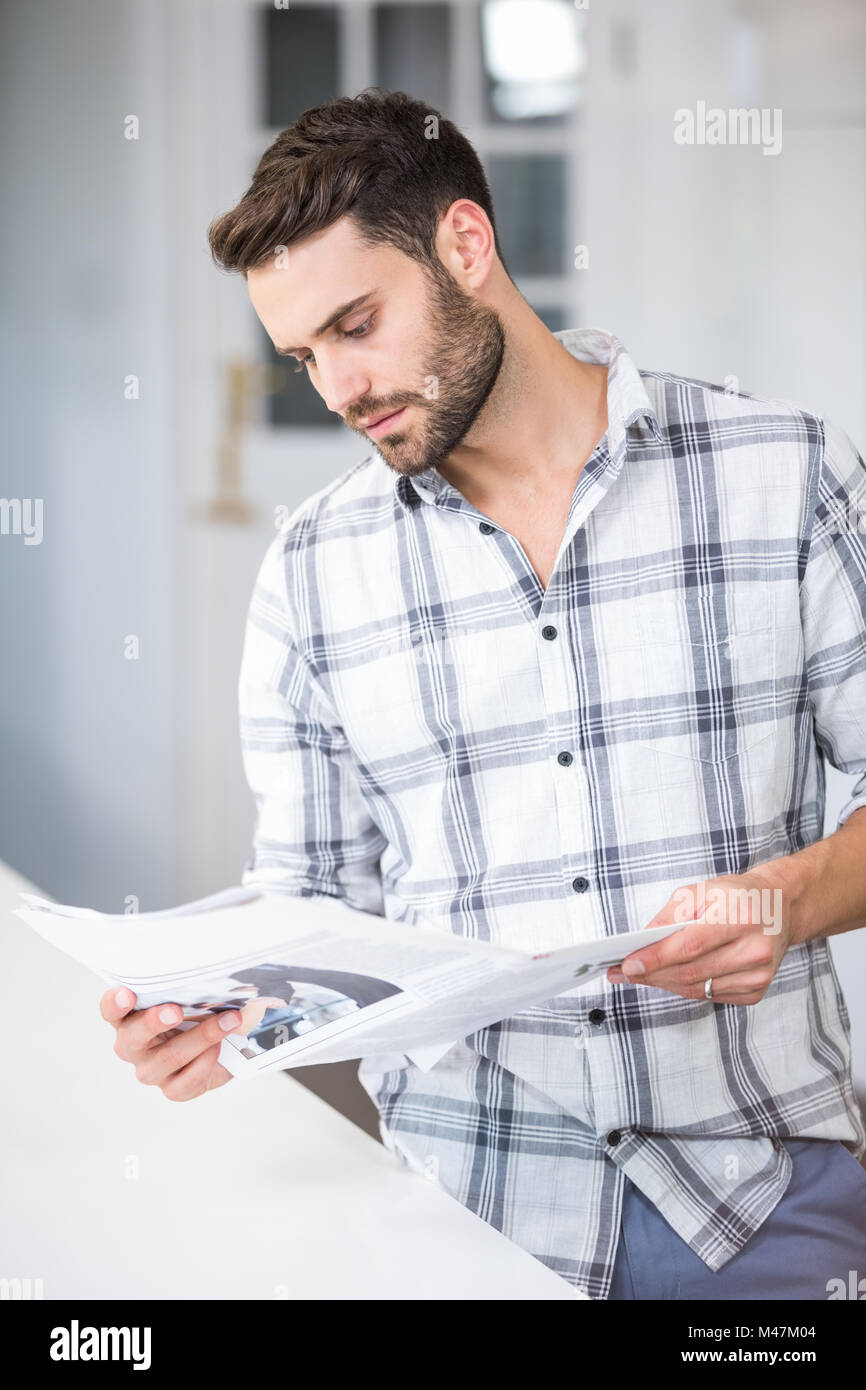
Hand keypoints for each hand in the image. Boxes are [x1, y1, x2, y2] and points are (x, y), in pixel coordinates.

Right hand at [100, 987, 244, 1100]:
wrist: (225, 1047)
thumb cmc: (199, 1015)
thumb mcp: (192, 998)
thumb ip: (188, 991)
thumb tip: (208, 983)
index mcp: (130, 1018)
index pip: (112, 1011)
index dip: (115, 1003)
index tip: (126, 994)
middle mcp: (134, 1047)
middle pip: (132, 1037)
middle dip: (153, 1022)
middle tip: (175, 1011)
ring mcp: (151, 1071)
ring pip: (168, 1057)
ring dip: (202, 1036)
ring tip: (228, 1020)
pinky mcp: (173, 1089)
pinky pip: (189, 1079)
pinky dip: (209, 1059)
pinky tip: (221, 1047)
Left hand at [606, 870, 792, 1004]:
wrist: (778, 907)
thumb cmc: (735, 895)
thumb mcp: (698, 891)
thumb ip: (668, 917)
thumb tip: (641, 945)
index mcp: (741, 917)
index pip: (691, 946)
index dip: (656, 958)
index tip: (627, 964)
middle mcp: (755, 949)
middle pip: (692, 972)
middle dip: (653, 973)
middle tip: (625, 971)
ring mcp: (759, 974)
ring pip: (698, 989)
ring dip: (665, 983)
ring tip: (643, 974)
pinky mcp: (756, 991)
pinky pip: (710, 995)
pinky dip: (686, 988)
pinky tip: (671, 977)